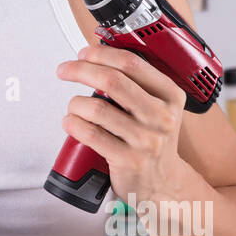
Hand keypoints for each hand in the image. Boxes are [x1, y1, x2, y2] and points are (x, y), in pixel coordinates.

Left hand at [55, 41, 187, 204]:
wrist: (164, 182)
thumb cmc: (153, 139)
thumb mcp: (157, 107)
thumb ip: (136, 83)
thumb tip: (96, 57)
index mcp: (170, 96)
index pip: (132, 63)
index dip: (101, 54)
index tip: (84, 53)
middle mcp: (161, 117)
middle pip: (112, 81)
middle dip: (80, 70)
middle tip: (65, 70)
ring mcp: (146, 140)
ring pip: (97, 108)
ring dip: (75, 102)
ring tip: (73, 106)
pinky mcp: (129, 161)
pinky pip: (91, 134)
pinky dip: (73, 124)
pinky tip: (70, 122)